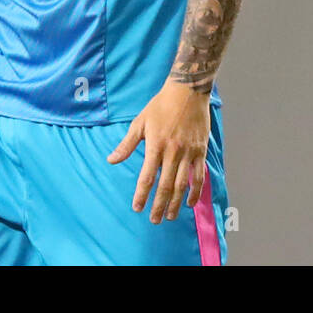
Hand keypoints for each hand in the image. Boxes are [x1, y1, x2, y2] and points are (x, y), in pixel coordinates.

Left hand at [107, 81, 210, 222]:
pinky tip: (190, 202)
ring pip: (182, 184)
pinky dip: (195, 190)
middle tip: (155, 220)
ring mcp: (189, 152)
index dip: (142, 195)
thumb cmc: (161, 105)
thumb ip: (127, 144)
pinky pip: (199, 175)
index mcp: (156, 146)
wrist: (188, 92)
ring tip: (170, 216)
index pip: (147, 177)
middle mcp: (173, 152)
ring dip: (176, 202)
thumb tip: (111, 160)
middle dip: (159, 205)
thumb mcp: (140, 122)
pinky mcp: (201, 150)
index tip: (137, 207)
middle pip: (165, 185)